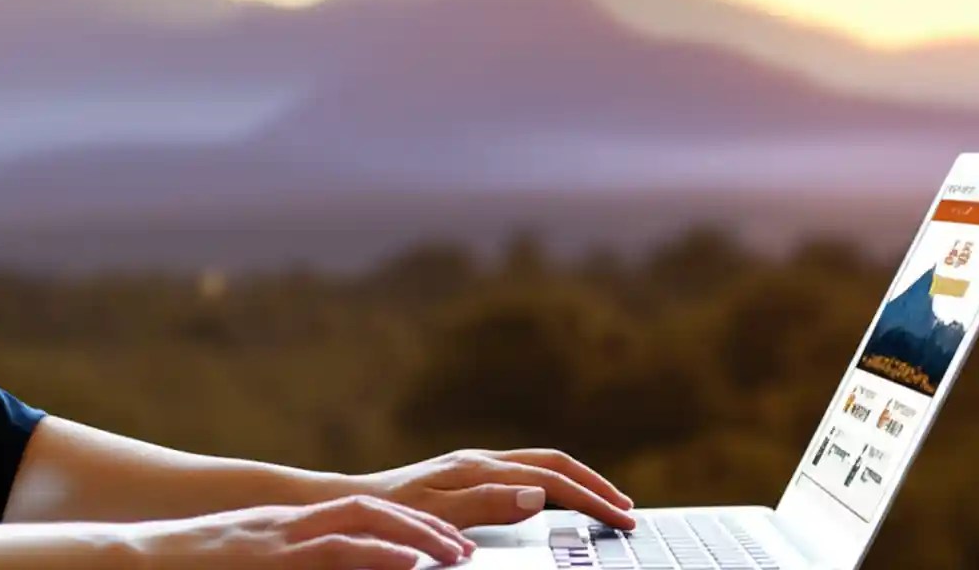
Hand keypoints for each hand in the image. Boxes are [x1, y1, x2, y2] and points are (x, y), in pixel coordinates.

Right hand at [128, 494, 475, 568]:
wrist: (126, 561)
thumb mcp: (248, 569)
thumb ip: (291, 568)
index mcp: (287, 531)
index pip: (360, 517)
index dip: (409, 528)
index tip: (447, 545)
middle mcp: (289, 525)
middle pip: (374, 511)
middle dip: (426, 527)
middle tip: (468, 547)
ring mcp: (277, 536)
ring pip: (361, 522)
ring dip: (414, 535)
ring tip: (455, 553)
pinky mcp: (265, 553)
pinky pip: (329, 548)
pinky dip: (372, 552)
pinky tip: (406, 561)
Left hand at [354, 449, 635, 529]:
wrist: (350, 505)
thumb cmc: (389, 514)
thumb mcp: (438, 513)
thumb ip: (488, 502)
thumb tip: (539, 495)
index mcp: (481, 467)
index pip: (553, 478)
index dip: (592, 497)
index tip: (624, 518)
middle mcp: (481, 461)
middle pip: (555, 463)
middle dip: (595, 485)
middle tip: (628, 511)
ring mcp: (475, 466)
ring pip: (541, 466)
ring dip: (578, 482)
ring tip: (605, 504)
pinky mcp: (467, 476)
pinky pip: (524, 475)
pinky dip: (554, 486)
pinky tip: (558, 504)